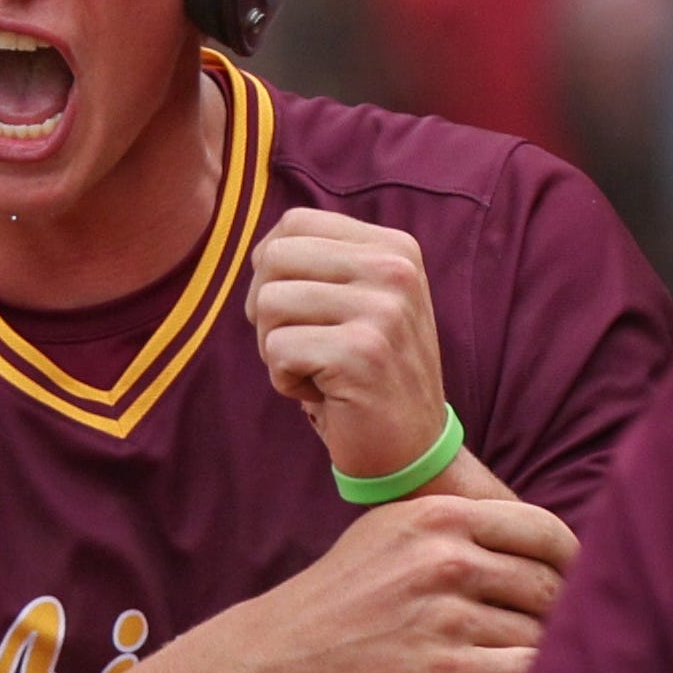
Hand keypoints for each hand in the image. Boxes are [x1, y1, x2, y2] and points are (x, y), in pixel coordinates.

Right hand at [204, 492, 575, 672]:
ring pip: (540, 631)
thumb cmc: (338, 598)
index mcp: (438, 516)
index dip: (571, 558)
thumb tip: (530, 536)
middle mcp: (447, 559)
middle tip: (553, 632)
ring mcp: (448, 617)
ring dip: (540, 651)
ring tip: (523, 663)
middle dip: (558, 611)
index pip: (543, 529)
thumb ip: (454, 525)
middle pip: (549, 583)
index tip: (576, 580)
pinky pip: (525, 672)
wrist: (276, 659)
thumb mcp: (388, 532)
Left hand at [249, 208, 454, 482]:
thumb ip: (323, 263)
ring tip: (316, 369)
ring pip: (268, 303)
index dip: (272, 268)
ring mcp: (383, 310)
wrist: (411, 448)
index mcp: (394, 248)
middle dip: (267, 309)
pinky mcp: (362, 353)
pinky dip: (285, 381)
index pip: (296, 223)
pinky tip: (324, 393)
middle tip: (302, 345)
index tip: (297, 309)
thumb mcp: (362, 300)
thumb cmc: (369, 374)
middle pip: (274, 258)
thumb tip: (261, 248)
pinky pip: (278, 350)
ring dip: (275, 348)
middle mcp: (395, 270)